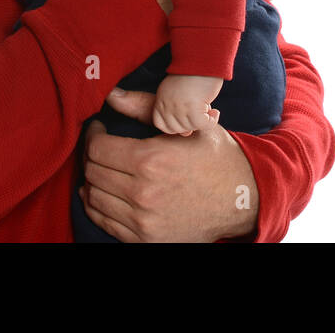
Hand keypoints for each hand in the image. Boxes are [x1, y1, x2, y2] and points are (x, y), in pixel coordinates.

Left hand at [81, 89, 258, 241]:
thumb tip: (113, 95)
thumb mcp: (189, 126)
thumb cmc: (216, 158)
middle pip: (93, 172)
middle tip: (100, 148)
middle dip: (91, 156)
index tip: (99, 130)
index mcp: (152, 161)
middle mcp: (143, 193)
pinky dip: (97, 206)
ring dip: (92, 181)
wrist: (243, 200)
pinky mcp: (146, 240)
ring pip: (94, 198)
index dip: (93, 135)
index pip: (98, 148)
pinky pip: (104, 221)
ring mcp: (143, 221)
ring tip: (102, 169)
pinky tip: (105, 193)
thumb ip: (147, 108)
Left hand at [152, 74, 222, 134]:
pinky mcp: (193, 108)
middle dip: (190, 125)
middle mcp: (166, 105)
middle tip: (201, 113)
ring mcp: (178, 108)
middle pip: (176, 129)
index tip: (187, 119)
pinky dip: (211, 121)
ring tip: (208, 108)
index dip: (175, 126)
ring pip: (190, 127)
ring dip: (203, 121)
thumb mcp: (177, 91)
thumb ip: (176, 110)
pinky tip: (215, 112)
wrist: (202, 59)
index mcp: (161, 99)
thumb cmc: (193, 74)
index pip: (160, 124)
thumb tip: (186, 133)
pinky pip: (203, 125)